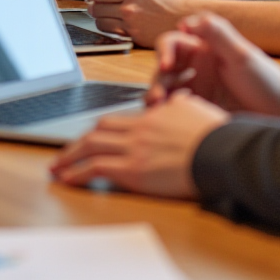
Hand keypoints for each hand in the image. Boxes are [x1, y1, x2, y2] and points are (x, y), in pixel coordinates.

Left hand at [50, 91, 229, 197]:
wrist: (223, 150)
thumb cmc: (218, 136)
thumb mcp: (198, 112)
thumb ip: (183, 107)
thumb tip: (180, 100)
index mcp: (154, 115)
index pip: (119, 120)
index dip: (101, 130)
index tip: (92, 138)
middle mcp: (138, 127)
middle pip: (98, 129)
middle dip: (78, 141)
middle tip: (64, 151)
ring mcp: (133, 147)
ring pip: (90, 145)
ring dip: (69, 156)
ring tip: (56, 166)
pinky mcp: (132, 169)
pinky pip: (95, 167)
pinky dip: (76, 173)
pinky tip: (67, 179)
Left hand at [82, 0, 196, 45]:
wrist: (191, 17)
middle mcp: (128, 9)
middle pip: (95, 8)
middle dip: (95, 3)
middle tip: (101, 0)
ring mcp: (131, 25)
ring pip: (100, 22)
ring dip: (100, 16)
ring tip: (108, 10)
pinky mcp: (135, 37)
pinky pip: (112, 32)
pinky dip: (110, 27)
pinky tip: (118, 20)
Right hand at [150, 13, 279, 117]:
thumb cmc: (268, 81)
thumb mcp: (243, 55)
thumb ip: (218, 35)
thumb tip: (190, 19)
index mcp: (203, 49)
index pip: (172, 43)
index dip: (164, 51)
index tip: (166, 65)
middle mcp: (196, 68)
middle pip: (163, 70)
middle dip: (156, 81)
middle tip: (157, 97)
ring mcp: (196, 90)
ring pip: (166, 90)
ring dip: (158, 97)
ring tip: (159, 109)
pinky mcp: (198, 110)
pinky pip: (175, 110)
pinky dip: (168, 113)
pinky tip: (172, 118)